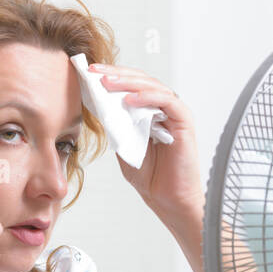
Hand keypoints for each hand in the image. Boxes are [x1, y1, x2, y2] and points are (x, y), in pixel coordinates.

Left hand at [88, 62, 203, 231]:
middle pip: (140, 81)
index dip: (110, 77)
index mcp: (148, 113)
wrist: (167, 200)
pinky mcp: (184, 121)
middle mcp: (162, 109)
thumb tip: (98, 105)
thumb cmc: (151, 177)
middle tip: (95, 72)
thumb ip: (116, 126)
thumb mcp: (123, 146)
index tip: (88, 74)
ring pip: (152, 86)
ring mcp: (174, 113)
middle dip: (115, 74)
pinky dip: (148, 97)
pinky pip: (167, 101)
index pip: (129, 87)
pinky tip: (130, 99)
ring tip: (108, 82)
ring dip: (128, 82)